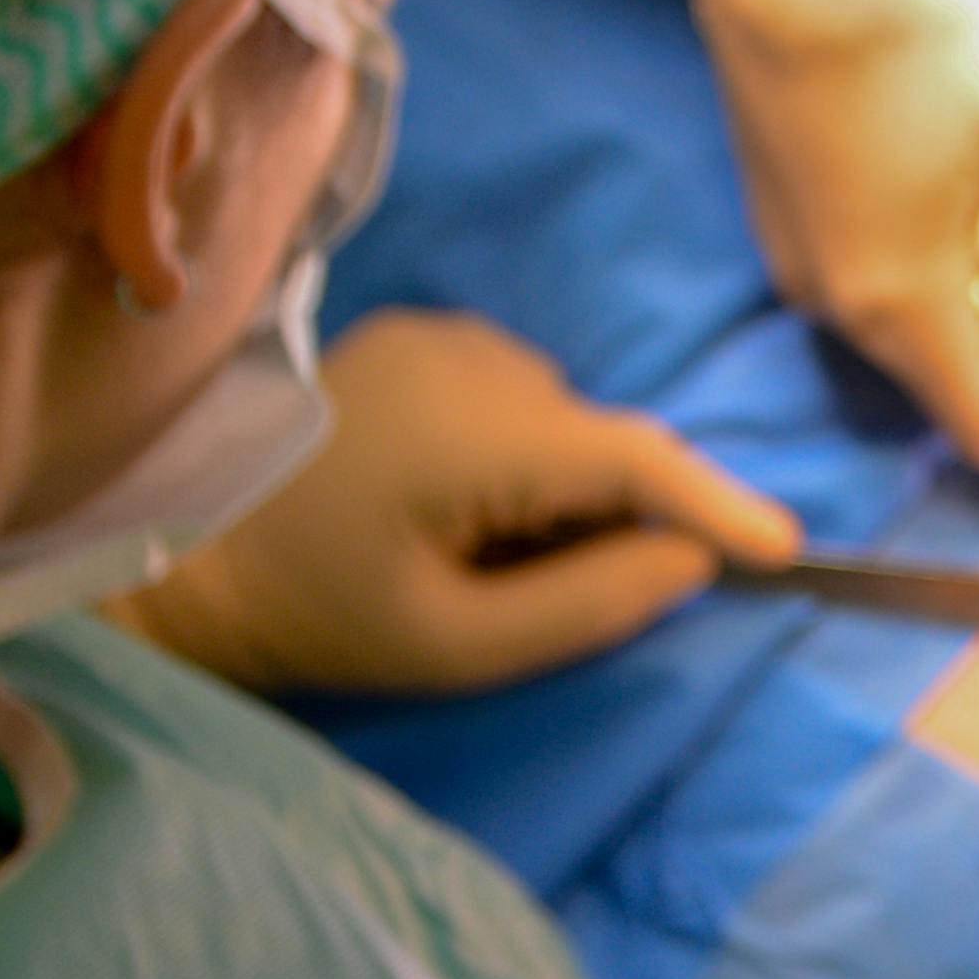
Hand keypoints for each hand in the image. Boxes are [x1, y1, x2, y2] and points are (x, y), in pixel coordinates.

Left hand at [114, 310, 796, 694]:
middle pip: (597, 436)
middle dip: (614, 510)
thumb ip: (587, 604)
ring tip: (485, 550)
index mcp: (468, 431)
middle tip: (556, 590)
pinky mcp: (415, 333)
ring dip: (562, 481)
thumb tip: (693, 560)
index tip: (784, 549)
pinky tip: (458, 501)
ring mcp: (435, 333)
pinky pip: (515, 392)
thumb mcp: (459, 644)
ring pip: (561, 415)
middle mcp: (463, 355)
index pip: (630, 454)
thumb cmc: (324, 616)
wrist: (194, 560)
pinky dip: (521, 448)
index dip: (716, 501)